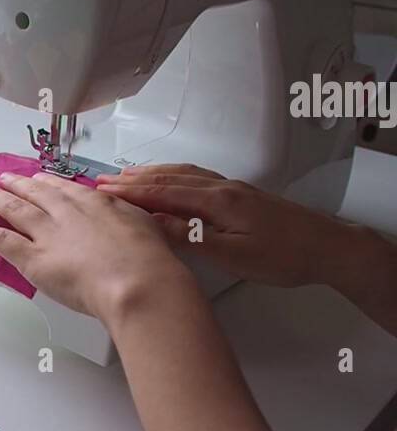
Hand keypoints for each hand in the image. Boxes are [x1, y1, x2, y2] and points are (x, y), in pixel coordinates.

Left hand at [0, 172, 188, 322]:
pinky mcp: (32, 257)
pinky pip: (0, 240)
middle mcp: (66, 211)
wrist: (134, 280)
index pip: (65, 188)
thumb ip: (125, 215)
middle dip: (18, 184)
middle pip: (36, 193)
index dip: (49, 183)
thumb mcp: (144, 223)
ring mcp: (47, 233)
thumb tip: (119, 212)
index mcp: (95, 202)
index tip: (39, 178)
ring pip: (14, 209)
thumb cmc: (147, 258)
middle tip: (4, 178)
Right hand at [96, 164, 363, 288]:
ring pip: (182, 174)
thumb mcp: (233, 255)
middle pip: (169, 178)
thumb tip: (154, 222)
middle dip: (133, 179)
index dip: (130, 191)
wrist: (328, 248)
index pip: (163, 192)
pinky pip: (196, 177)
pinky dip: (173, 175)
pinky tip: (169, 180)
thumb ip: (192, 236)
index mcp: (217, 201)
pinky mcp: (240, 194)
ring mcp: (232, 188)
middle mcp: (222, 188)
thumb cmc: (284, 256)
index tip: (102, 191)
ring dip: (151, 174)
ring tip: (125, 176)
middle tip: (102, 182)